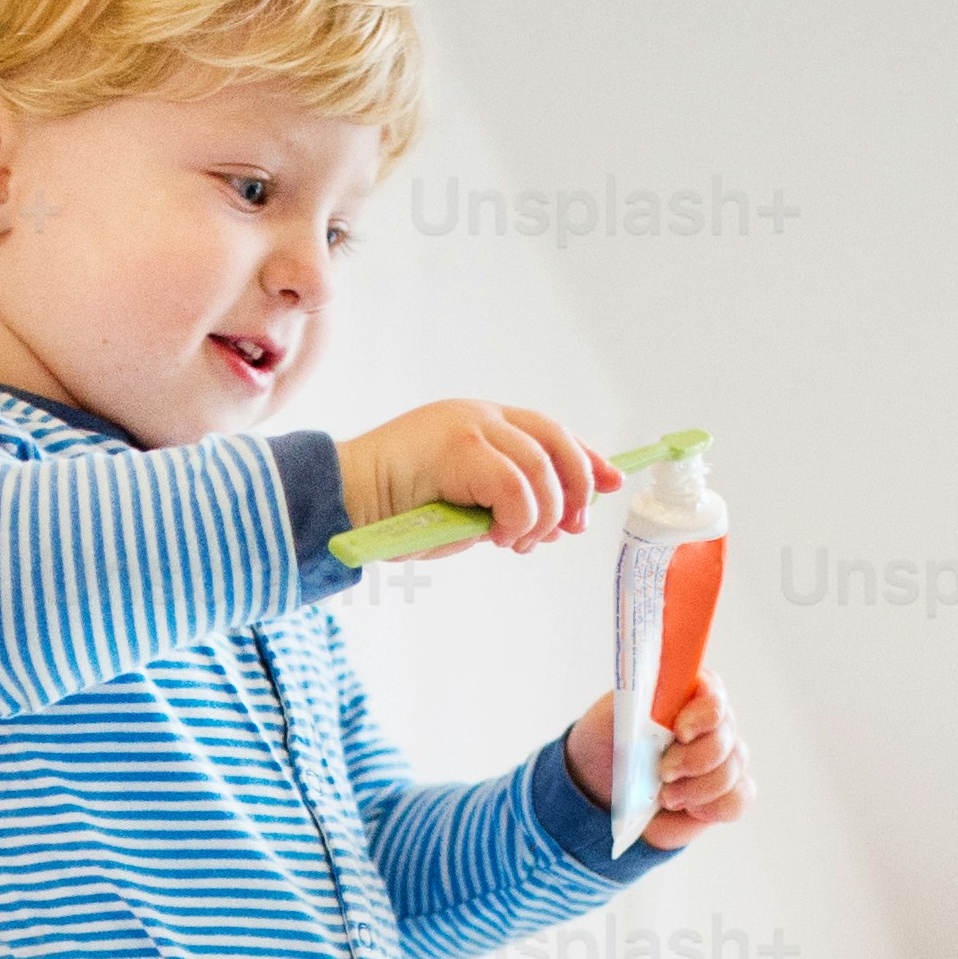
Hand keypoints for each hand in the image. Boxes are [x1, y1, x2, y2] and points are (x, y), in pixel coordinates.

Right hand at [335, 399, 617, 549]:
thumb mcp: (466, 509)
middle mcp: (481, 416)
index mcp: (481, 424)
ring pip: (542, 469)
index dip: (586, 459)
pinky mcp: (462, 446)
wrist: (345, 502)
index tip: (612, 482)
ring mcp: (471, 426)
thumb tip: (561, 523)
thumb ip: (508, 506)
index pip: (550, 433)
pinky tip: (500, 535)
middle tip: (570, 529)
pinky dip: (519, 518)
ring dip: (541, 516)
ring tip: (518, 542)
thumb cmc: (394, 513)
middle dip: (576, 490)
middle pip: (557, 442)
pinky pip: (517, 487)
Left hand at [563, 671, 752, 847]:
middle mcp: (713, 723)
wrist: (602, 785)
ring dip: (698, 789)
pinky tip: (691, 809)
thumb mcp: (611, 718)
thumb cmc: (609, 744)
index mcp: (689, 694)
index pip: (714, 697)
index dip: (704, 715)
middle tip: (663, 773)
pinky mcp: (724, 792)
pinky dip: (715, 807)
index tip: (680, 732)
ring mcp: (723, 758)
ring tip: (665, 797)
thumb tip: (658, 702)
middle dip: (695, 761)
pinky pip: (738, 799)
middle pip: (726, 739)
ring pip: (732, 771)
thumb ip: (635, 703)